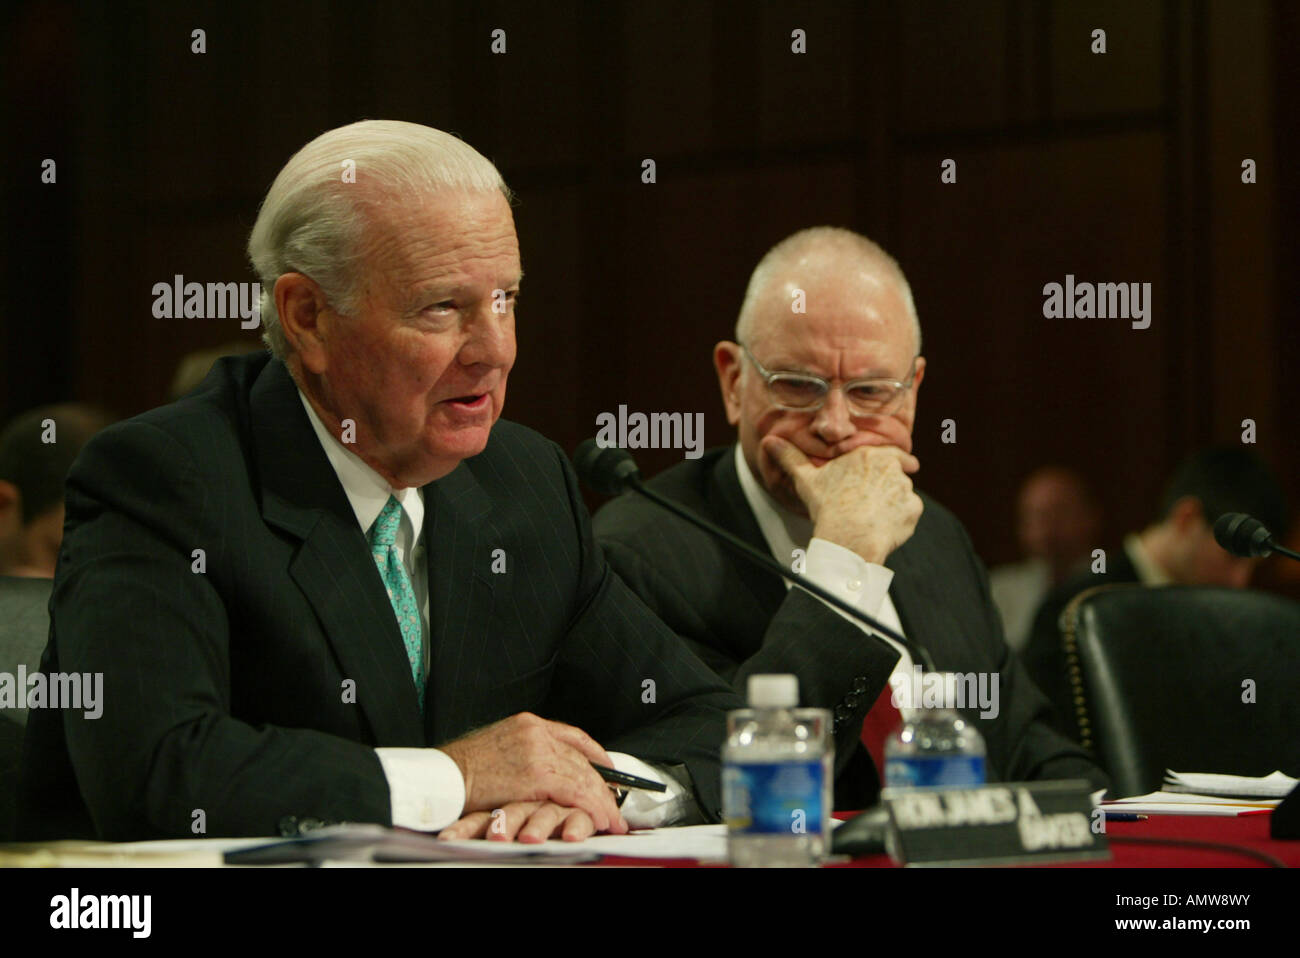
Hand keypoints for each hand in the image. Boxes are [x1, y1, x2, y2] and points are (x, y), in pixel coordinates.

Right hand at [439, 712, 627, 834]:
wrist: (441, 776)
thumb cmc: (459, 771)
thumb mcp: (496, 750)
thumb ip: (523, 755)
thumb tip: (540, 773)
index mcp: (528, 723)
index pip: (573, 736)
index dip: (595, 754)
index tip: (608, 768)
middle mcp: (537, 732)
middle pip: (582, 759)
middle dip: (602, 785)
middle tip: (615, 805)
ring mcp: (538, 751)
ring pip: (583, 775)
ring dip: (601, 801)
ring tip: (612, 819)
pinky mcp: (537, 774)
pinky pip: (575, 792)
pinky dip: (591, 807)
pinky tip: (599, 819)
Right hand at [765, 436, 922, 563]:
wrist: (849, 536)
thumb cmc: (828, 506)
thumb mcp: (807, 479)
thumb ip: (790, 457)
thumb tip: (769, 441)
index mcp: (870, 454)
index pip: (889, 452)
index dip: (887, 462)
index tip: (885, 471)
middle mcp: (892, 466)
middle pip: (896, 472)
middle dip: (887, 484)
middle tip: (871, 500)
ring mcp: (905, 488)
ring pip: (902, 492)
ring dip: (894, 501)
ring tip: (873, 516)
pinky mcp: (913, 509)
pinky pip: (909, 512)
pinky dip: (900, 519)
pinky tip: (882, 526)